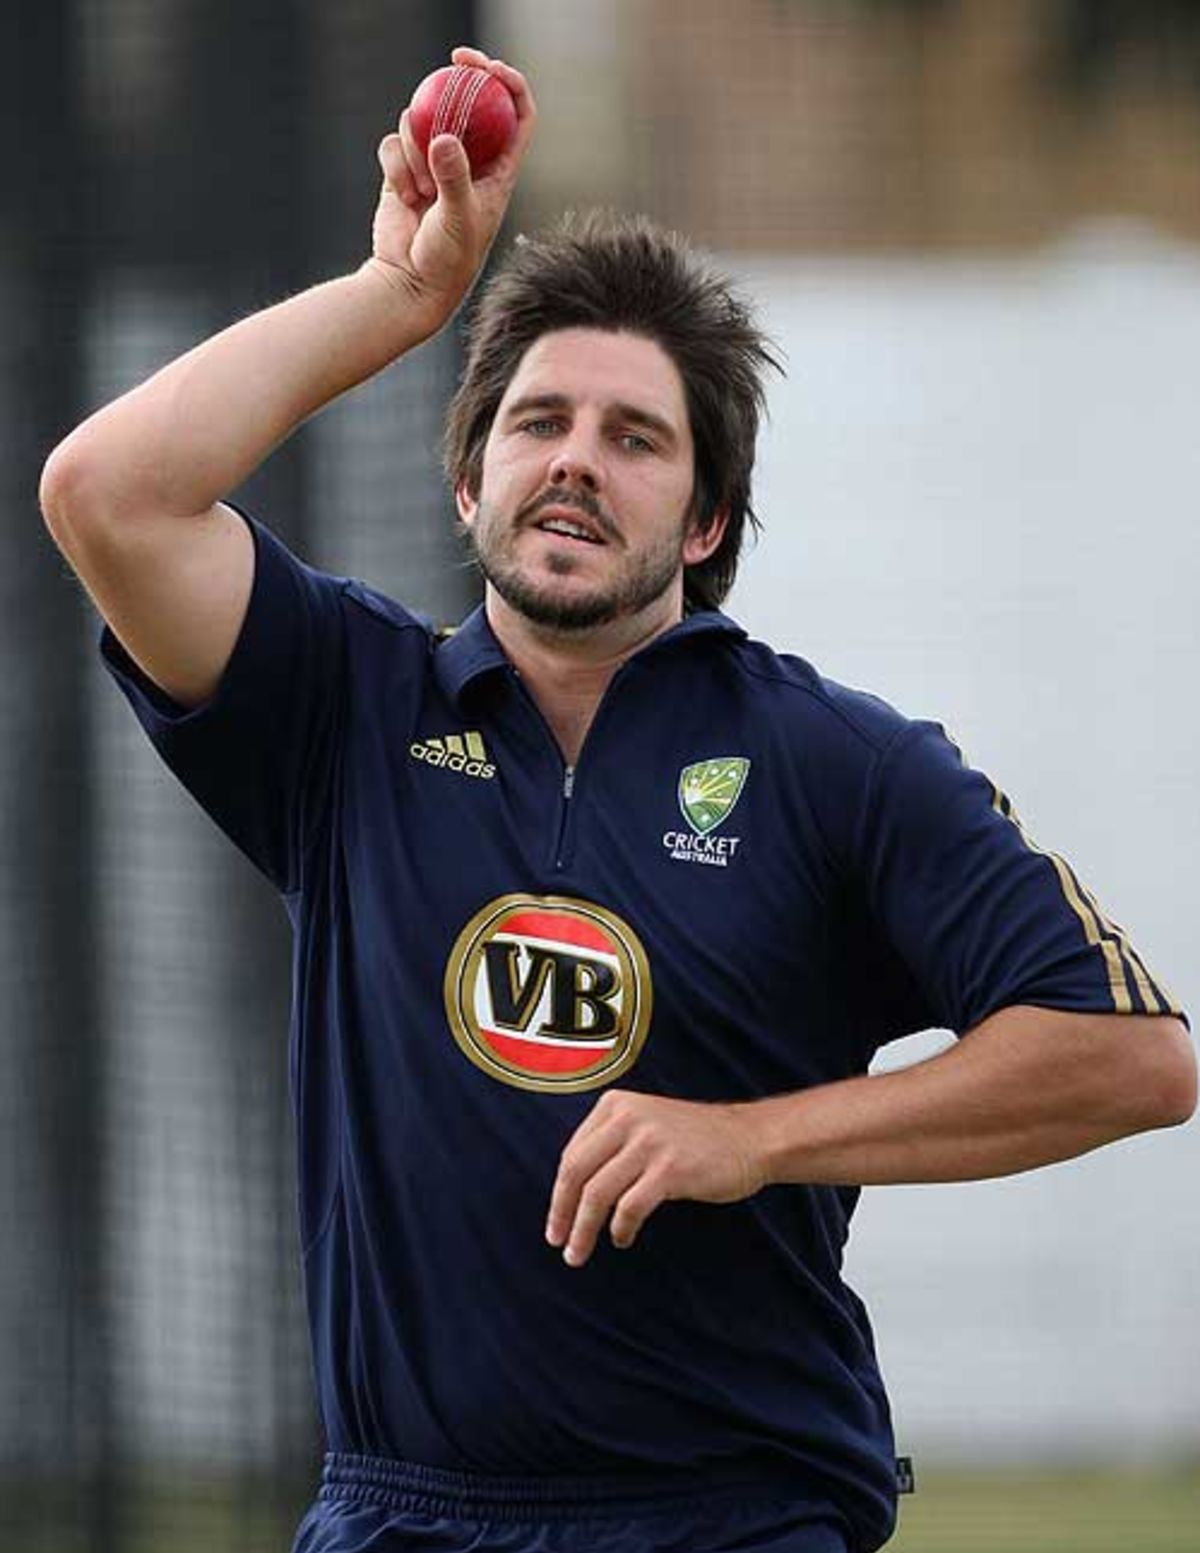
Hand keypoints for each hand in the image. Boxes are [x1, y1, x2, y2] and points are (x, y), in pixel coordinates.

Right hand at [367, 47, 536, 334]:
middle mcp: (469, 163)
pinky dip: (395, 164)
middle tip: (451, 62)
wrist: (409, 285)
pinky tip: (402, 196)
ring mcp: (434, 166)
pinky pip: (394, 145)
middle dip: (458, 79)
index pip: (515, 116)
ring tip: (421, 189)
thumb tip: (443, 138)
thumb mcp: (458, 220)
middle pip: (467, 103)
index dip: (508, 84)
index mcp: (498, 171)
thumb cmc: (448, 262)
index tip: (489, 67)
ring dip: (418, 144)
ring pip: (424, 122)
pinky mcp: (403, 172)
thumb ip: (453, 178)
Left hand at [545, 1090, 767, 1267]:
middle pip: (576, 1172)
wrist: (751, 1138)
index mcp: (616, 1105)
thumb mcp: (646, 1124)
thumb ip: (612, 1144)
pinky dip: (620, 1229)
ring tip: (579, 1253)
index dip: (558, 1193)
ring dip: (584, 1230)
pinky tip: (622, 1239)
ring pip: (597, 1193)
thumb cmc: (696, 1139)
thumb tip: (570, 1192)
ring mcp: (650, 1142)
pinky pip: (629, 1207)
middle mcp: (628, 1117)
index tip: (556, 1221)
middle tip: (558, 1243)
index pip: (572, 1153)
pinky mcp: (670, 1169)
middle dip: (562, 1213)